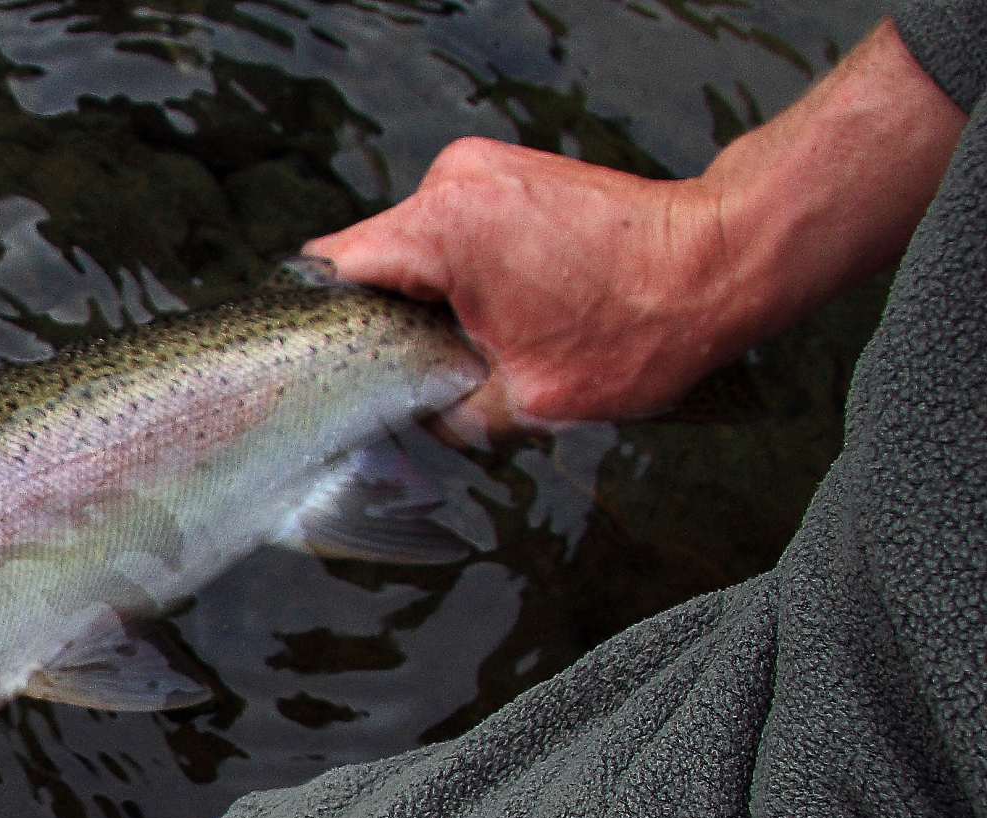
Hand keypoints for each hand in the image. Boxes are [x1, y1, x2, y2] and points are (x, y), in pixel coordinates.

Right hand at [308, 19, 962, 436]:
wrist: (726, 262)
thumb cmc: (642, 327)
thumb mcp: (527, 401)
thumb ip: (447, 412)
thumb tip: (412, 420)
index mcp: (445, 227)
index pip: (332, 268)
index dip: (318, 325)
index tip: (327, 370)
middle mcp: (454, 181)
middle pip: (370, 258)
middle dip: (380, 319)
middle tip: (403, 375)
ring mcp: (482, 169)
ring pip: (410, 246)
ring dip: (423, 297)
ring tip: (461, 344)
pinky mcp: (508, 173)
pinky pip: (450, 230)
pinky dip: (456, 273)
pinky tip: (492, 311)